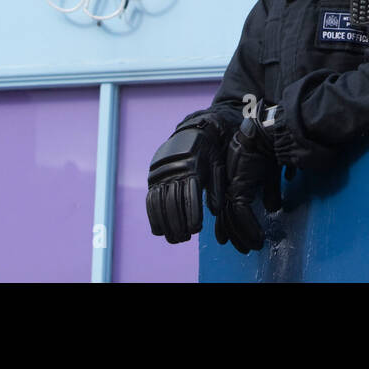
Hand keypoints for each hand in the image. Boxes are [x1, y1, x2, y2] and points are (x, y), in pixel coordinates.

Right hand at [146, 120, 226, 243]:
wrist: (195, 129)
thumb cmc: (211, 152)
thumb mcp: (218, 165)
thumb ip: (217, 188)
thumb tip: (214, 211)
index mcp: (193, 167)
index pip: (190, 196)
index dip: (192, 215)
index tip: (195, 230)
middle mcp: (174, 170)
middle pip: (172, 203)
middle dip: (177, 224)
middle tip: (183, 239)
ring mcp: (161, 173)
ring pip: (159, 203)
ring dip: (165, 224)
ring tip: (172, 238)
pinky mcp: (153, 175)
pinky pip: (150, 198)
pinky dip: (153, 216)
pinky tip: (158, 229)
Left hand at [216, 106, 282, 254]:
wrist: (271, 128)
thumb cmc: (273, 145)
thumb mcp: (271, 172)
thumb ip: (270, 189)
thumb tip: (272, 207)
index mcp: (237, 174)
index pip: (230, 202)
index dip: (230, 221)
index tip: (230, 237)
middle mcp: (231, 178)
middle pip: (227, 211)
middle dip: (233, 232)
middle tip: (241, 248)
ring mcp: (233, 180)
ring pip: (232, 215)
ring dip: (242, 234)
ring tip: (251, 247)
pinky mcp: (240, 182)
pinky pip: (241, 211)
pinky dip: (248, 227)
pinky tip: (257, 238)